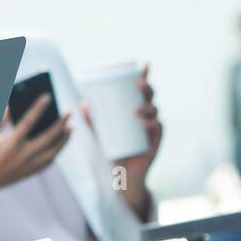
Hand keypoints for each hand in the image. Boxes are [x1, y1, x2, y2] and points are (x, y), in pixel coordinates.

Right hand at [0, 94, 72, 213]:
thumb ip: (0, 121)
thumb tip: (10, 107)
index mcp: (11, 143)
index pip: (28, 121)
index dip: (38, 108)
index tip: (48, 97)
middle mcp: (23, 155)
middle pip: (48, 137)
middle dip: (60, 123)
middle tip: (69, 112)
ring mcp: (29, 165)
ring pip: (53, 151)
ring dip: (64, 139)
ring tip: (70, 128)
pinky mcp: (31, 172)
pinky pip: (49, 161)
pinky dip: (55, 151)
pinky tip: (59, 142)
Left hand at [81, 62, 161, 216]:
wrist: (120, 176)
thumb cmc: (111, 152)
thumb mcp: (99, 135)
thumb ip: (92, 122)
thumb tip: (83, 104)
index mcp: (135, 112)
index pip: (141, 91)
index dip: (145, 77)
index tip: (144, 64)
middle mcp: (146, 118)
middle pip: (151, 98)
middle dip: (148, 89)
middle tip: (138, 85)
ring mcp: (152, 130)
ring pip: (155, 112)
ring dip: (147, 108)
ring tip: (135, 111)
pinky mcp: (155, 143)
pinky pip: (158, 130)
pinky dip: (152, 125)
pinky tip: (145, 125)